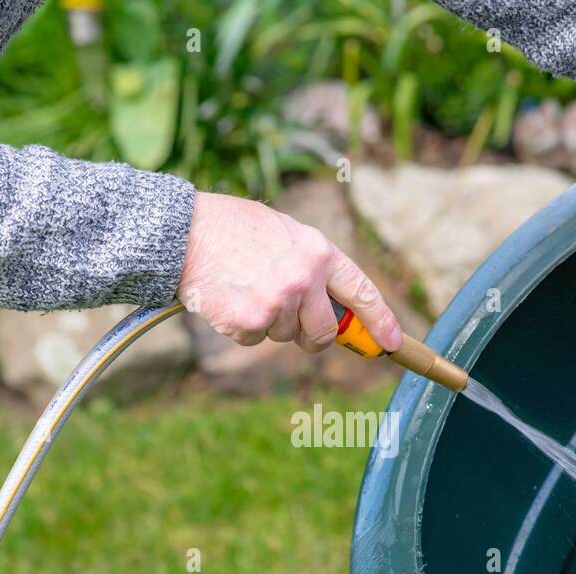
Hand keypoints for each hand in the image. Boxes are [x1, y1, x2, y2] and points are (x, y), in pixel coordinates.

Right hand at [178, 192, 401, 352]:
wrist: (184, 233)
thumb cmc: (234, 229)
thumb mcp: (286, 233)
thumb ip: (313, 266)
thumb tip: (335, 308)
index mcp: (319, 253)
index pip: (362, 293)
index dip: (380, 322)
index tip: (391, 343)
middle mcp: (304, 280)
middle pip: (323, 333)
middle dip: (312, 334)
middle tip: (292, 320)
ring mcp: (277, 304)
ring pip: (285, 335)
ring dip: (269, 322)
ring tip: (247, 288)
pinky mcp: (249, 323)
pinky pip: (255, 339)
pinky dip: (243, 326)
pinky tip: (230, 298)